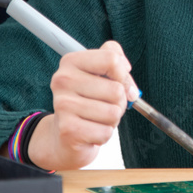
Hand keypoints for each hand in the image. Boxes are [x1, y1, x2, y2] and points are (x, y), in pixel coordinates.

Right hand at [26, 40, 138, 170]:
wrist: (65, 134)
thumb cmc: (89, 100)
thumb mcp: (101, 74)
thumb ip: (118, 63)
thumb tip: (130, 88)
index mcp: (71, 61)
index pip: (112, 59)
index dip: (124, 75)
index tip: (120, 84)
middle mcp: (63, 80)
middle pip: (117, 90)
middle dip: (120, 102)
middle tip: (104, 105)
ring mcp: (63, 105)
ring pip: (114, 112)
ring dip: (113, 119)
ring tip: (97, 118)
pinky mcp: (68, 130)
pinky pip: (106, 132)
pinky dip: (105, 134)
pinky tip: (91, 131)